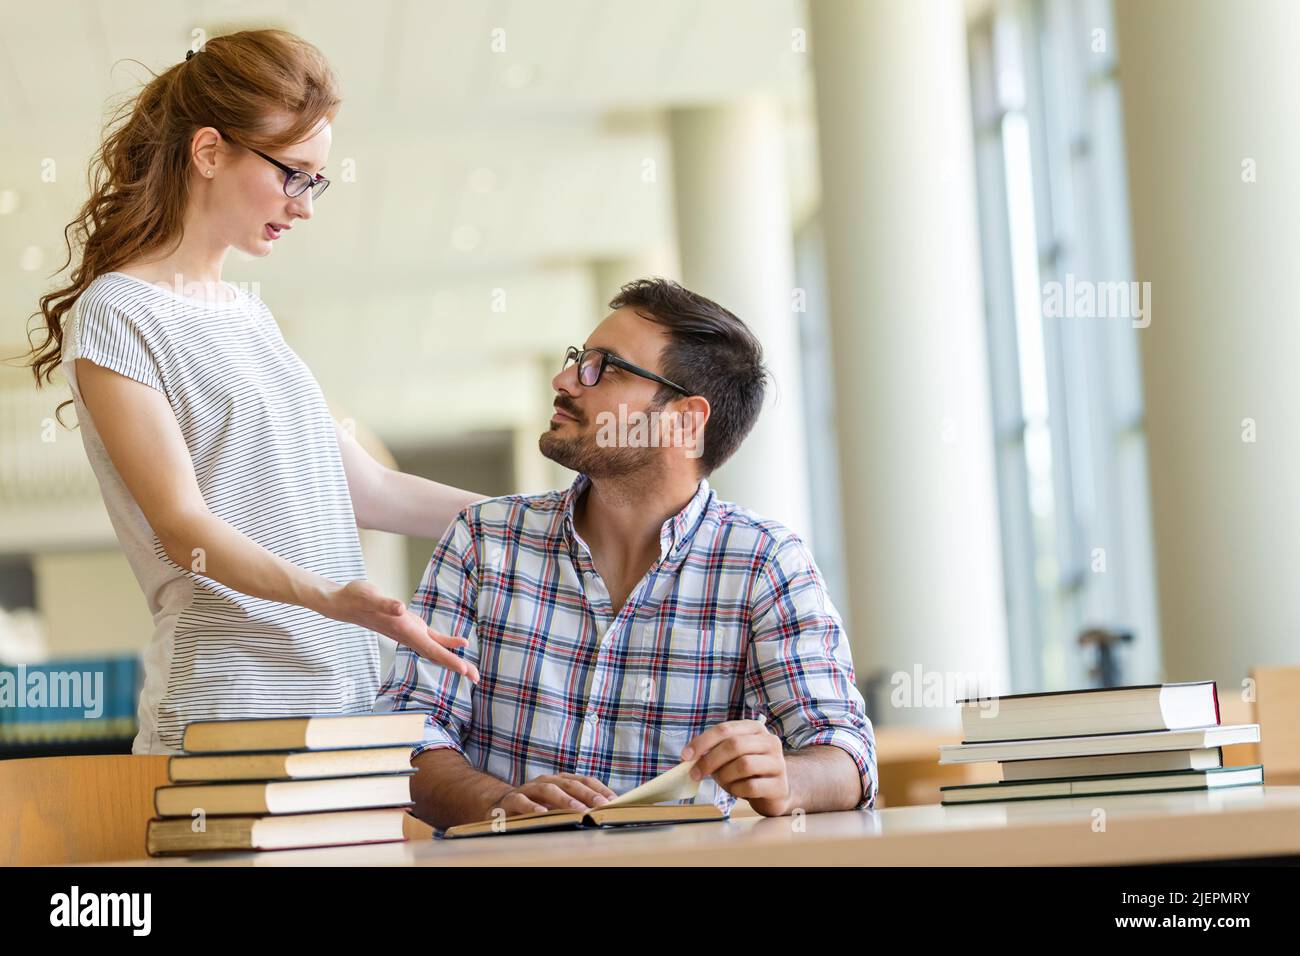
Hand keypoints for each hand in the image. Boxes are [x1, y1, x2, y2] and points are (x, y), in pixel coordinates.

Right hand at [318, 580, 479, 682]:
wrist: (345, 603)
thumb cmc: (356, 598)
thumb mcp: (369, 596)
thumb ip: (385, 604)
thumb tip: (400, 608)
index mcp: (404, 630)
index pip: (431, 649)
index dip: (448, 659)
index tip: (465, 670)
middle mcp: (409, 635)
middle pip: (437, 655)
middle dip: (457, 666)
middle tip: (478, 678)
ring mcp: (411, 632)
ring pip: (437, 650)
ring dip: (454, 659)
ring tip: (472, 671)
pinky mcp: (410, 625)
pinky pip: (433, 637)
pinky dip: (447, 641)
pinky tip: (460, 642)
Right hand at [490, 773, 616, 816]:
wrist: (501, 805)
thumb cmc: (536, 806)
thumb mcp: (557, 805)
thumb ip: (576, 805)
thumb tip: (604, 811)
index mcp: (560, 780)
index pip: (584, 780)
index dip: (599, 789)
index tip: (614, 800)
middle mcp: (546, 781)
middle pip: (569, 784)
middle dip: (587, 794)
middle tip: (601, 805)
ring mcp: (528, 789)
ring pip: (548, 790)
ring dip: (565, 800)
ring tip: (579, 810)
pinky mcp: (511, 800)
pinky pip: (521, 801)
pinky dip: (532, 807)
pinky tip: (542, 813)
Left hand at [682, 719, 791, 815]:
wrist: (776, 791)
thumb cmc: (748, 771)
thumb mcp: (732, 756)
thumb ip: (714, 751)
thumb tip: (689, 757)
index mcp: (755, 728)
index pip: (725, 729)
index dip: (702, 742)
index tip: (685, 756)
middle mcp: (769, 741)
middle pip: (734, 745)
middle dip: (709, 760)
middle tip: (695, 774)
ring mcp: (778, 763)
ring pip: (743, 765)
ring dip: (724, 776)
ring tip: (723, 782)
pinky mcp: (779, 785)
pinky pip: (751, 786)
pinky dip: (736, 790)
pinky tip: (737, 791)